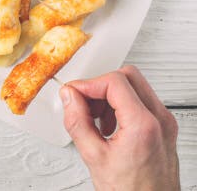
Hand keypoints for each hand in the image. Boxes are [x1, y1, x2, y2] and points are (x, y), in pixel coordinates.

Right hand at [60, 65, 179, 190]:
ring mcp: (165, 123)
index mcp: (143, 125)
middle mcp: (160, 119)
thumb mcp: (94, 157)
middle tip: (82, 101)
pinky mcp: (163, 128)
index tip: (72, 93)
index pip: (114, 82)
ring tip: (93, 117)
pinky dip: (121, 105)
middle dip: (100, 85)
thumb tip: (69, 97)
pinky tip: (107, 125)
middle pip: (128, 76)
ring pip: (135, 86)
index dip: (88, 84)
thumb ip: (78, 121)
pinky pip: (141, 102)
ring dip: (109, 95)